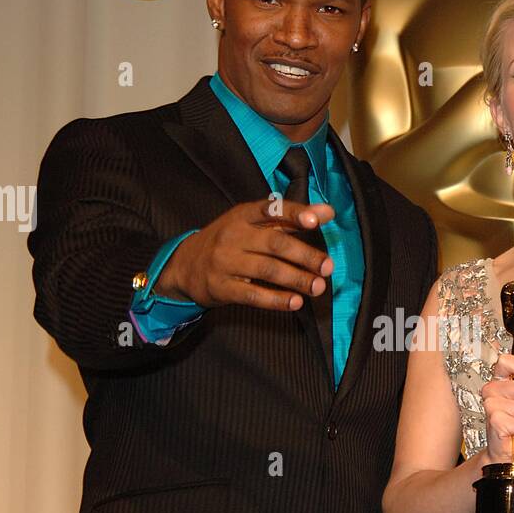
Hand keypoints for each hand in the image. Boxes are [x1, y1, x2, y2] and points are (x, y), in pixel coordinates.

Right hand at [157, 197, 334, 309]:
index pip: (271, 210)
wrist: (185, 264)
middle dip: (304, 256)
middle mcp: (234, 236)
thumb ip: (290, 218)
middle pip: (274, 244)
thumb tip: (328, 212)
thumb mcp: (253, 223)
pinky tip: (295, 302)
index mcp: (243, 215)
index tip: (316, 222)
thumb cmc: (229, 241)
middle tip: (328, 267)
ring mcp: (225, 262)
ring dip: (296, 279)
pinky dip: (276, 300)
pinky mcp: (221, 287)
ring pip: (267, 270)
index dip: (294, 214)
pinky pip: (253, 295)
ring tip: (317, 286)